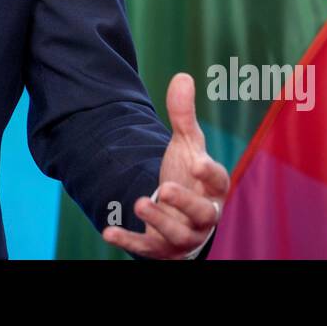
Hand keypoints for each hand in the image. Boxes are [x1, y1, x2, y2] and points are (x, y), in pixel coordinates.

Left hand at [103, 71, 228, 258]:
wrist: (180, 215)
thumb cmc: (189, 175)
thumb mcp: (187, 145)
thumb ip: (183, 115)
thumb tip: (182, 75)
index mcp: (213, 187)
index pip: (219, 181)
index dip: (210, 174)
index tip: (197, 164)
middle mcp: (203, 214)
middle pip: (201, 212)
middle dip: (184, 202)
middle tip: (165, 188)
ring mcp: (184, 235)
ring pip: (177, 234)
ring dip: (159, 221)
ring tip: (138, 202)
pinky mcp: (161, 250)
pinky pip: (147, 249)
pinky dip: (128, 241)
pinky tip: (108, 231)